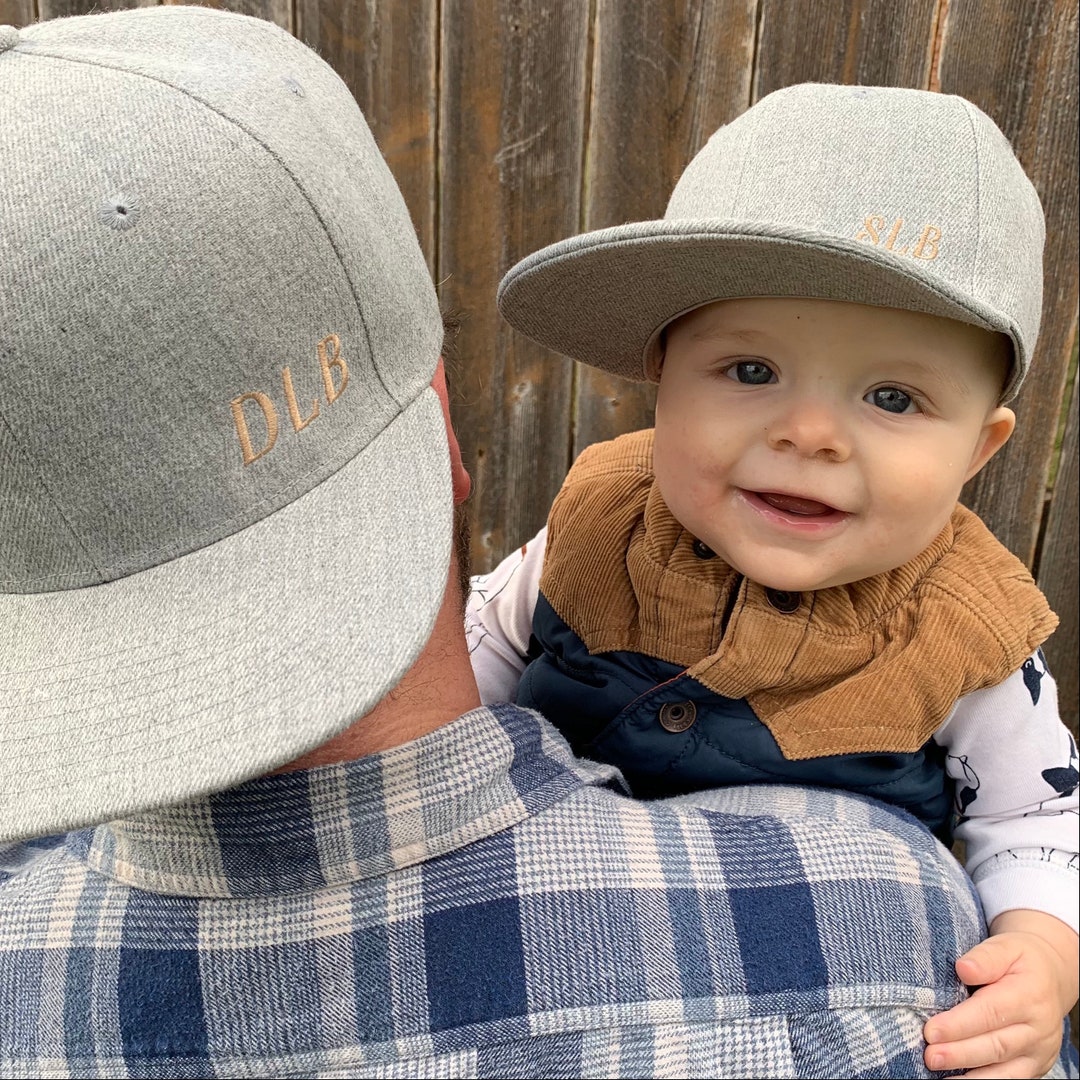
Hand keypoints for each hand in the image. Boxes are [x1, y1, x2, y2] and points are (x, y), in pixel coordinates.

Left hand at [923, 910, 1077, 1077]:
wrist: (1052, 976)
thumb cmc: (1020, 959)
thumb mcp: (1006, 947)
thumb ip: (986, 957)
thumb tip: (963, 968)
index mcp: (1029, 995)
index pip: (991, 1012)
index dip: (960, 1024)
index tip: (931, 1031)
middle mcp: (1039, 1028)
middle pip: (996, 1045)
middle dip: (960, 1053)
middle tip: (930, 1056)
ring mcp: (1040, 1051)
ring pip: (1005, 1070)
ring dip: (972, 1077)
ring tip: (941, 1079)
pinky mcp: (1036, 1065)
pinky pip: (1012, 1079)